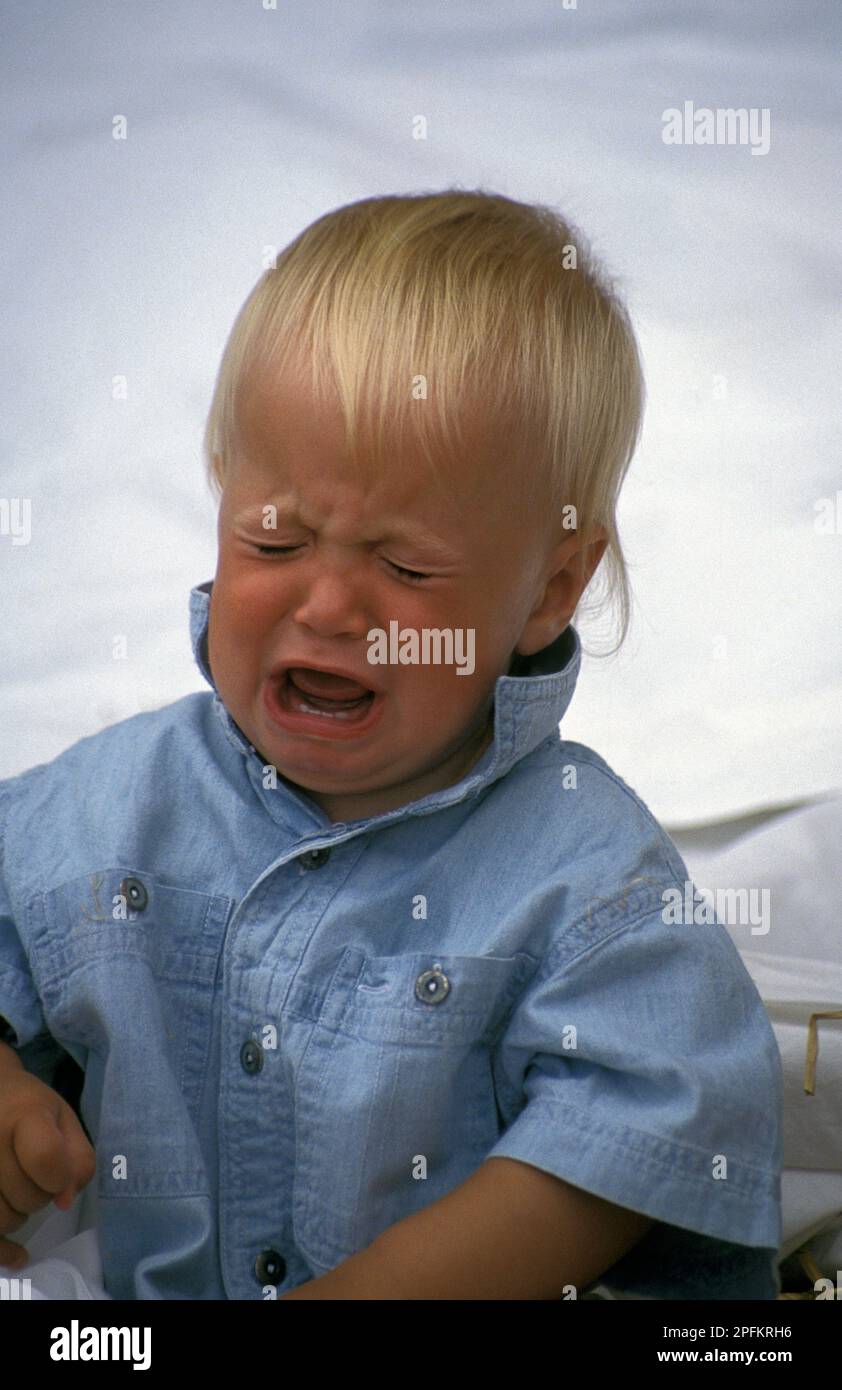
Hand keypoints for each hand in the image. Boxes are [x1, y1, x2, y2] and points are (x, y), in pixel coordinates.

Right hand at [0, 1066, 95, 1267]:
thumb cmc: (26, 1106)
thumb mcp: (63, 1118)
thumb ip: (77, 1157)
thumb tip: (65, 1200)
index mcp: (22, 1115)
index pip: (44, 1157)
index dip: (59, 1176)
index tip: (59, 1175)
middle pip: (26, 1197)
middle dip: (41, 1195)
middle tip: (36, 1176)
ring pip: (2, 1220)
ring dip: (19, 1216)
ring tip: (19, 1192)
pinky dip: (2, 1251)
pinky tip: (19, 1255)